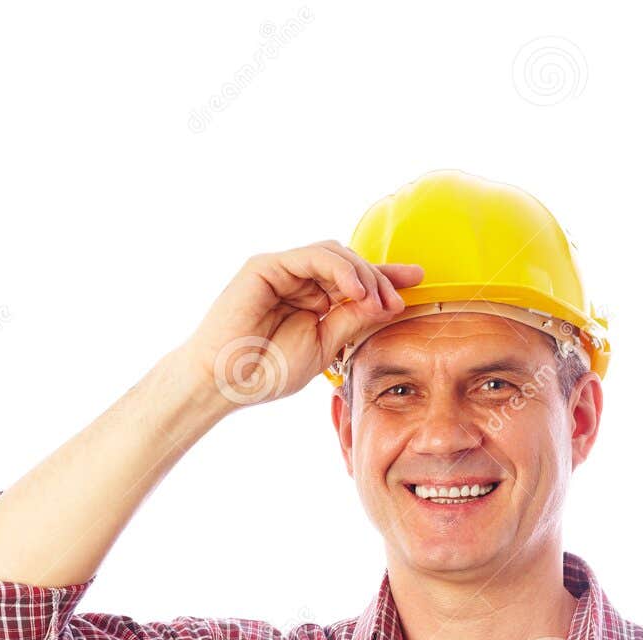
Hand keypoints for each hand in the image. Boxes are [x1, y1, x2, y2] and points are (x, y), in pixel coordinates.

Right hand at [180, 242, 423, 407]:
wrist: (225, 382)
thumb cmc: (266, 372)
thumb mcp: (324, 347)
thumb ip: (351, 322)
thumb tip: (387, 303)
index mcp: (313, 302)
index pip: (355, 281)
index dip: (386, 277)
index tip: (418, 279)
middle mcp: (299, 282)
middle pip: (350, 264)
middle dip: (379, 279)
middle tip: (398, 301)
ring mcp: (282, 271)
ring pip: (334, 255)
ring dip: (362, 274)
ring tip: (376, 299)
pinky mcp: (267, 266)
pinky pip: (312, 256)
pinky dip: (338, 269)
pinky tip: (355, 289)